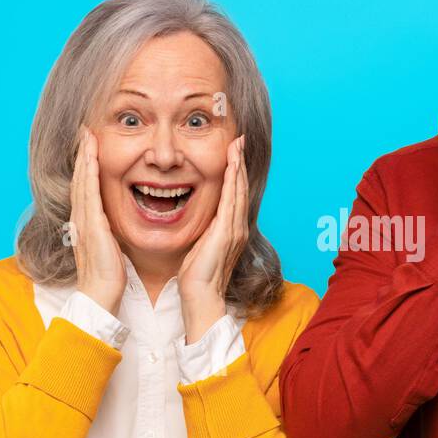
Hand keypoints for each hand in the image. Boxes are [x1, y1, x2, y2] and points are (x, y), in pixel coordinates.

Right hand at [69, 128, 126, 314]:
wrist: (101, 293)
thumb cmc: (109, 275)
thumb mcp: (109, 246)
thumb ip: (108, 232)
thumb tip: (111, 224)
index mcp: (87, 222)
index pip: (85, 187)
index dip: (86, 165)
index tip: (91, 146)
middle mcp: (81, 218)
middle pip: (80, 178)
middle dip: (83, 154)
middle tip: (86, 132)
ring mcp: (84, 220)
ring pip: (82, 181)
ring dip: (84, 157)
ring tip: (87, 136)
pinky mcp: (91, 224)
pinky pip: (88, 193)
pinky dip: (88, 173)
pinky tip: (90, 158)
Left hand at [178, 135, 248, 342]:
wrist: (201, 297)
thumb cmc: (197, 277)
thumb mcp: (200, 247)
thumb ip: (203, 232)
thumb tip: (199, 222)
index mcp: (229, 230)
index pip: (233, 195)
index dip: (235, 173)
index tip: (233, 153)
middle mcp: (236, 227)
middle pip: (240, 187)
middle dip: (240, 162)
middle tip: (240, 140)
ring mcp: (234, 229)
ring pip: (238, 189)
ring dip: (238, 165)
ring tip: (237, 145)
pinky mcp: (227, 231)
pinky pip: (231, 199)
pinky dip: (233, 180)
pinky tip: (232, 165)